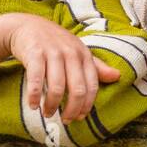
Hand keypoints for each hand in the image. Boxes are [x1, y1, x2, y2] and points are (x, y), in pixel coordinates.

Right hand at [4, 14, 119, 123]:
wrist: (29, 25)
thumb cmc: (56, 43)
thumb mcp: (78, 51)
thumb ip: (96, 66)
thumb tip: (117, 76)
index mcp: (84, 55)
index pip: (92, 85)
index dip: (87, 104)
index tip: (80, 117)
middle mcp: (71, 53)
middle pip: (77, 89)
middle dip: (72, 109)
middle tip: (65, 120)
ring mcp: (52, 52)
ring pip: (57, 86)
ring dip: (52, 105)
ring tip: (47, 114)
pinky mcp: (34, 53)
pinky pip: (36, 79)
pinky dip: (34, 95)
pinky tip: (33, 105)